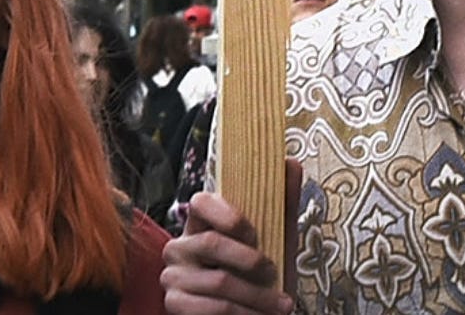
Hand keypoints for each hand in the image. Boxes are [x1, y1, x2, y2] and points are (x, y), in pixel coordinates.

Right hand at [161, 161, 302, 314]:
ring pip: (219, 282)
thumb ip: (282, 205)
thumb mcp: (274, 241)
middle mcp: (179, 247)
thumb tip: (290, 163)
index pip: (200, 202)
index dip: (227, 214)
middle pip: (212, 243)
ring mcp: (173, 276)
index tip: (254, 234)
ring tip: (280, 305)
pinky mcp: (174, 304)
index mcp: (200, 225)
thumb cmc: (259, 279)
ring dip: (257, 297)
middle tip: (273, 274)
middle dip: (251, 262)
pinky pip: (212, 308)